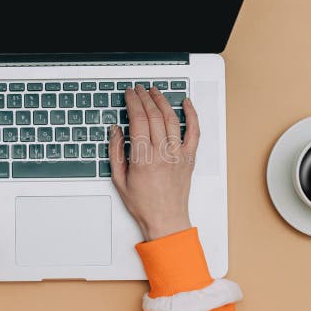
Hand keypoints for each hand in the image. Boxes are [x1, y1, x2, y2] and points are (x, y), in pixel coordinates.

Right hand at [109, 85, 199, 240]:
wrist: (166, 220)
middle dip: (145, 97)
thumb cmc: (144, 204)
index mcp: (143, 158)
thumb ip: (115, 151)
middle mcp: (162, 153)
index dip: (132, 102)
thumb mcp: (119, 179)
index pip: (138, 120)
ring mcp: (178, 154)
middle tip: (138, 89)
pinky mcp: (190, 158)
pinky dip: (192, 115)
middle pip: (154, 115)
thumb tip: (115, 130)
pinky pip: (194, 131)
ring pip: (172, 119)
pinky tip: (186, 104)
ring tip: (155, 92)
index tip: (129, 94)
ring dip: (163, 101)